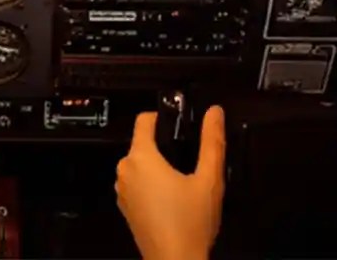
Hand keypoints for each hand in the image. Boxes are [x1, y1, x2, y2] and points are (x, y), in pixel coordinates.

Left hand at [116, 106, 225, 259]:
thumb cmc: (190, 222)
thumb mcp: (209, 179)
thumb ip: (212, 142)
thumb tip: (214, 113)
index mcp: (141, 158)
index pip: (143, 121)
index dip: (161, 116)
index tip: (178, 122)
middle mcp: (125, 171)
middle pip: (143, 144)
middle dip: (164, 147)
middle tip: (190, 160)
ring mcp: (122, 191)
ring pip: (140, 166)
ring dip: (158, 168)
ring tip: (184, 182)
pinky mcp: (125, 207)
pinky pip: (137, 185)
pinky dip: (151, 185)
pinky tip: (173, 199)